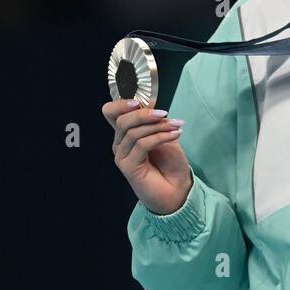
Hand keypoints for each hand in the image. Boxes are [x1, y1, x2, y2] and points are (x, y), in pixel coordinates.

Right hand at [103, 99, 192, 214]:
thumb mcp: (164, 134)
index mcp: (126, 133)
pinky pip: (142, 145)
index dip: (121, 103)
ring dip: (158, 126)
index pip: (110, 113)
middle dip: (145, 114)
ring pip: (133, 132)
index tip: (140, 100)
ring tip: (177, 127)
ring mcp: (122, 156)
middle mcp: (120, 144)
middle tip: (165, 114)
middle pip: (121, 120)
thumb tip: (150, 101)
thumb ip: (154, 121)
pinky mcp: (128, 167)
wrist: (178, 188)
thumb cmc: (171, 163)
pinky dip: (160, 137)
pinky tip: (175, 135)